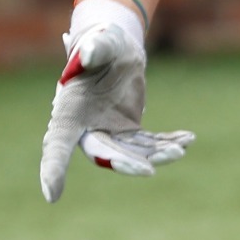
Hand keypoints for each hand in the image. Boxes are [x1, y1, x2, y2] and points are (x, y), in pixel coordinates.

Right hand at [39, 0, 193, 202]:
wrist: (114, 50)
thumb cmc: (100, 45)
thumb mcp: (99, 44)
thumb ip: (93, 48)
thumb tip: (88, 52)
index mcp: (68, 112)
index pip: (57, 144)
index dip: (53, 168)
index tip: (51, 195)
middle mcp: (87, 129)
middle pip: (104, 154)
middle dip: (126, 163)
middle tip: (149, 171)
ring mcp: (110, 134)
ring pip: (132, 154)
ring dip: (156, 155)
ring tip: (180, 148)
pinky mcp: (129, 132)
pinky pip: (149, 144)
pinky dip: (167, 142)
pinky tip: (188, 138)